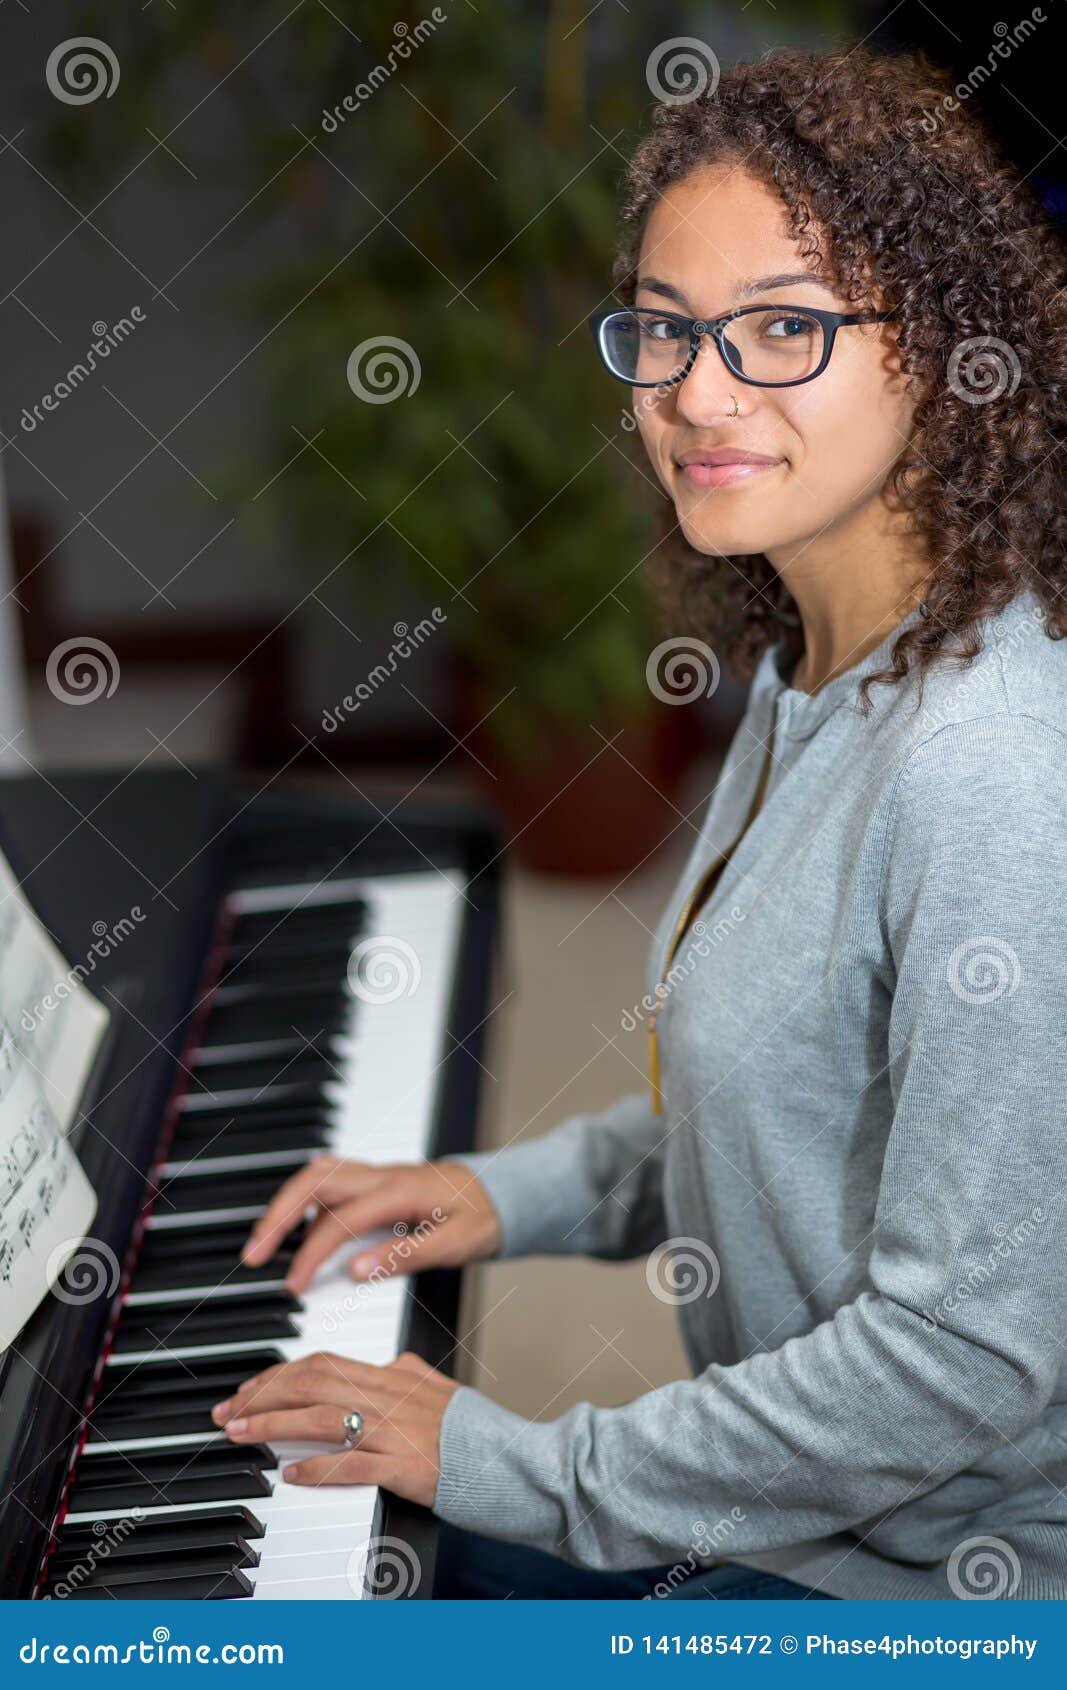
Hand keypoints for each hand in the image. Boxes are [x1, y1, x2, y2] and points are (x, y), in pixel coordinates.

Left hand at [212, 1349, 458, 1506]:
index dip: (277, 1375)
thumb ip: (407, 1374)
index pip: (322, 1362)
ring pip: (322, 1416)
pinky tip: (290, 1473)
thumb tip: (387, 1363)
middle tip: (228, 1412)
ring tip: (240, 1434)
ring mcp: (397, 1431)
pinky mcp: (406, 1467)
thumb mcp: (438, 1388)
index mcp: (394, 1374)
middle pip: (312, 1381)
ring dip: (274, 1424)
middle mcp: (390, 1396)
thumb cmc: (476, 1431)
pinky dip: (318, 1466)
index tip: (248, 1391)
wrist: (515, 1460)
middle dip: (262, 1395)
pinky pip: (353, 1464)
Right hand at [241, 1154, 501, 1292]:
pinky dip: (302, 1198)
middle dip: (277, 1215)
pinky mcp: (374, 1179)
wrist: (502, 1192)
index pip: (341, 1220)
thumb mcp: (456, 1242)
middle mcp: (382, 1176)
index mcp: (400, 1191)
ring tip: (262, 1241)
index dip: (312, 1253)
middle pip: (315, 1181)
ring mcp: (376, 1173)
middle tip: (253, 1253)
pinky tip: (294, 1226)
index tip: (293, 1285)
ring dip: (284, 1203)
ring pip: (317, 1174)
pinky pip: (329, 1179)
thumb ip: (406, 1255)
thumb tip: (357, 1270)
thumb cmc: (482, 1217)